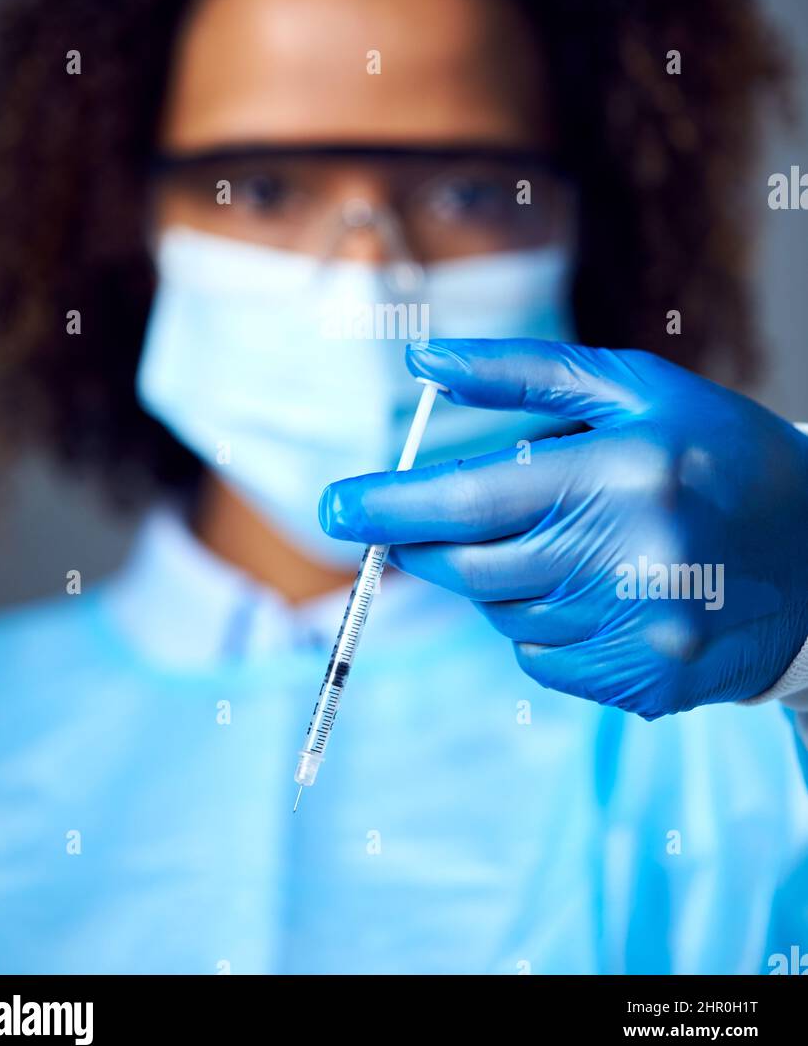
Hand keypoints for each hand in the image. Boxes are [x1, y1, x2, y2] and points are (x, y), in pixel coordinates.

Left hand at [318, 339, 807, 718]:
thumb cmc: (716, 450)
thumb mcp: (633, 389)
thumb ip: (525, 374)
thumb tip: (423, 362)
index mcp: (622, 476)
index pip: (472, 499)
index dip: (389, 506)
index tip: (330, 509)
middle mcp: (630, 561)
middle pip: (473, 568)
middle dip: (436, 542)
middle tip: (434, 518)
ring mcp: (640, 633)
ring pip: (504, 616)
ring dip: (500, 579)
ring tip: (562, 542)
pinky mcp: (646, 683)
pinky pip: (543, 661)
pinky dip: (541, 623)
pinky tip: (592, 588)